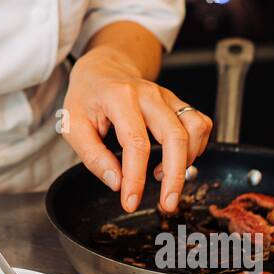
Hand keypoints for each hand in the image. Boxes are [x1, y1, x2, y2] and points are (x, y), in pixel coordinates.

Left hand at [63, 48, 212, 213]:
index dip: (136, 177)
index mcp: (119, 98)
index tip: (130, 201)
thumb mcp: (73, 125)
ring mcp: (167, 97)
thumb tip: (117, 182)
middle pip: (175, 136)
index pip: (135, 142)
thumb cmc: (87, 97)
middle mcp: (149, 95)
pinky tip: (176, 159)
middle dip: (175, 176)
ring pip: (195, 128)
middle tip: (167, 204)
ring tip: (164, 177)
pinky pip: (201, 124)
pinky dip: (196, 147)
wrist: (103, 69)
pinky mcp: (178, 103)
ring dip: (187, 160)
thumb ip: (93, 156)